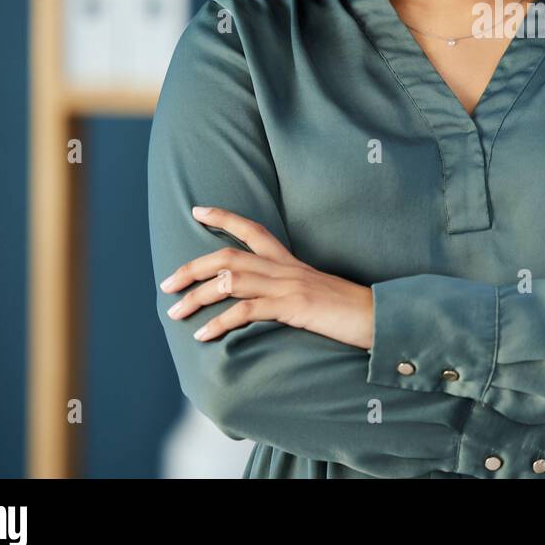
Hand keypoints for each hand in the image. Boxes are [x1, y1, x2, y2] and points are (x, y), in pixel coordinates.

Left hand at [160, 206, 375, 349]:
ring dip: (197, 296)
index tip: (197, 210)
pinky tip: (203, 334)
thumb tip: (266, 301)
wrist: (377, 317)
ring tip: (175, 311)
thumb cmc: (347, 310)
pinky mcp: (292, 306)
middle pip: (228, 256)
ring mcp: (288, 285)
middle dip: (192, 267)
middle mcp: (284, 268)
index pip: (253, 229)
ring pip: (230, 280)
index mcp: (290, 261)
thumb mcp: (314, 293)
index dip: (223, 218)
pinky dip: (219, 322)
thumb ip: (289, 291)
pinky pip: (246, 310)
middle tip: (167, 282)